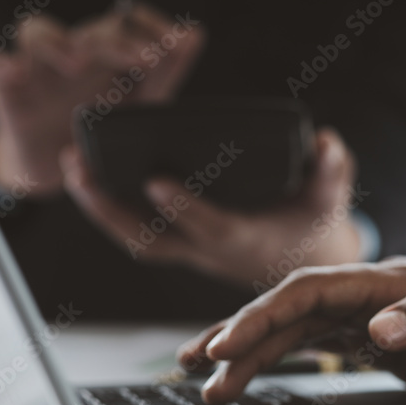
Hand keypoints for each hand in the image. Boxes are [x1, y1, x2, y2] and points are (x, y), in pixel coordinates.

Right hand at [0, 0, 203, 194]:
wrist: (61, 175)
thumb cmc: (102, 132)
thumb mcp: (140, 108)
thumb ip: (166, 73)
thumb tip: (195, 33)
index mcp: (107, 54)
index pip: (123, 22)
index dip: (148, 26)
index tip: (175, 45)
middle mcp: (71, 53)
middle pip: (86, 30)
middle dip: (117, 42)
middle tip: (144, 59)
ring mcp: (36, 68)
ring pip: (36, 30)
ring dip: (59, 41)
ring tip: (78, 62)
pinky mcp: (5, 90)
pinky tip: (14, 72)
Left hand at [62, 128, 362, 284]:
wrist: (301, 261)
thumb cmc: (311, 223)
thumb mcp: (330, 198)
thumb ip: (332, 171)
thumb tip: (326, 143)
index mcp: (246, 239)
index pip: (211, 227)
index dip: (185, 207)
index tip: (156, 180)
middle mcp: (210, 250)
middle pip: (153, 242)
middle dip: (113, 211)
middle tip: (82, 171)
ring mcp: (190, 249)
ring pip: (136, 239)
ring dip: (100, 208)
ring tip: (73, 166)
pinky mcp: (179, 240)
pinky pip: (135, 230)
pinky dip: (107, 206)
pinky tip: (86, 175)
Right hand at [175, 258, 405, 402]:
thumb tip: (376, 329)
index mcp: (393, 282)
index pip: (312, 292)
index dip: (264, 316)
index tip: (227, 346)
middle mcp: (370, 292)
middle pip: (289, 305)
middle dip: (240, 331)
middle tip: (195, 364)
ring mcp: (364, 312)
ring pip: (291, 325)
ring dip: (247, 350)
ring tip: (204, 381)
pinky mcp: (364, 334)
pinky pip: (308, 343)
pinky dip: (273, 359)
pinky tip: (243, 375)